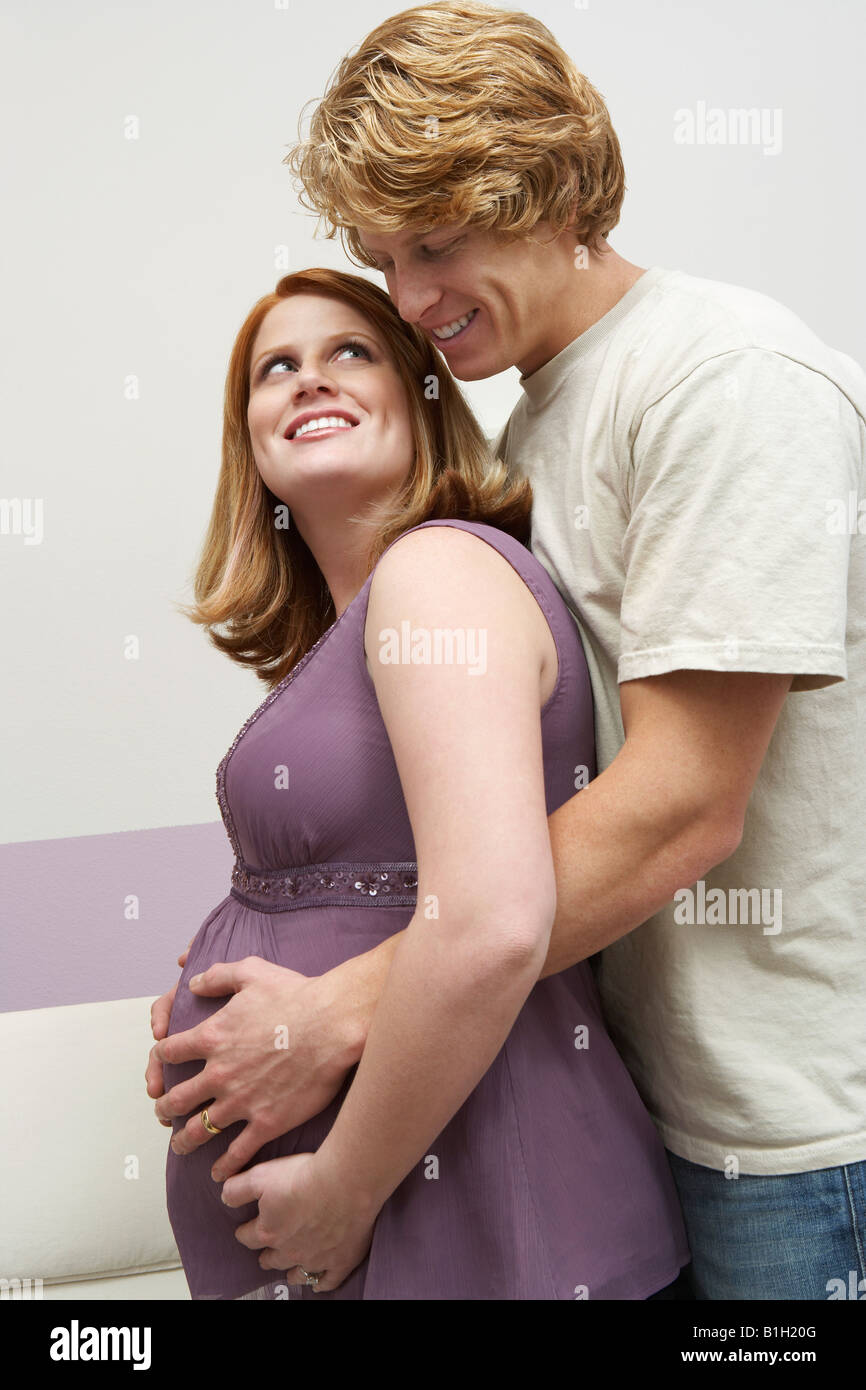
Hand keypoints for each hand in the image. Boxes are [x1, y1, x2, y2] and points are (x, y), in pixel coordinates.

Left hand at [151, 955, 368, 1179]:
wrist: (333, 1024)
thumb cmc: (297, 995)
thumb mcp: (251, 971)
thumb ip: (217, 976)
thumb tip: (193, 982)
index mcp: (212, 1037)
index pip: (169, 1053)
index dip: (160, 1060)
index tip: (161, 1067)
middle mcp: (219, 1073)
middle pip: (176, 1098)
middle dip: (165, 1107)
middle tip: (163, 1113)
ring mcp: (240, 1101)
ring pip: (199, 1130)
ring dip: (184, 1140)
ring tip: (180, 1146)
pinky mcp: (266, 1122)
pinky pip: (236, 1152)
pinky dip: (224, 1166)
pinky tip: (218, 1173)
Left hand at [223, 1151, 377, 1293]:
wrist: (345, 1182)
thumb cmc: (304, 1176)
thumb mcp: (261, 1175)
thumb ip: (238, 1189)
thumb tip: (224, 1198)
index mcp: (269, 1231)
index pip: (247, 1237)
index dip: (245, 1232)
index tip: (245, 1229)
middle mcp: (290, 1250)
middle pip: (272, 1258)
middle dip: (267, 1254)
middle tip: (266, 1250)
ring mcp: (316, 1258)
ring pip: (297, 1272)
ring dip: (291, 1270)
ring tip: (289, 1268)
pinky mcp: (341, 1260)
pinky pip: (328, 1280)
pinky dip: (321, 1283)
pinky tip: (318, 1284)